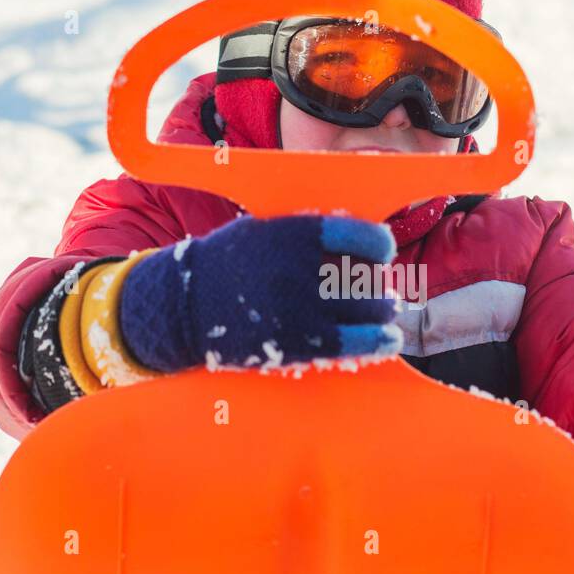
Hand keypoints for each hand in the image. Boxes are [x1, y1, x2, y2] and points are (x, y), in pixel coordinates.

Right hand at [119, 215, 400, 371]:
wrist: (184, 306)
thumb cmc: (229, 263)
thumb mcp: (264, 230)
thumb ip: (308, 234)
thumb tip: (360, 243)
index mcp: (294, 233)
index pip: (360, 236)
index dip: (379, 246)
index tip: (382, 252)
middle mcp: (301, 269)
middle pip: (367, 278)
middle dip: (380, 285)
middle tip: (382, 290)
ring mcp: (300, 308)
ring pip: (367, 310)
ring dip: (383, 312)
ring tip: (385, 312)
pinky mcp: (298, 343)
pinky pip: (353, 343)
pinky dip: (379, 341)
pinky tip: (389, 339)